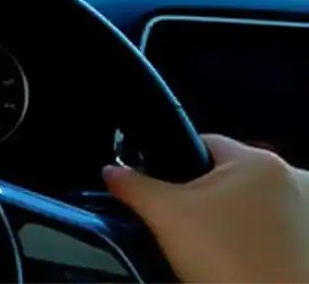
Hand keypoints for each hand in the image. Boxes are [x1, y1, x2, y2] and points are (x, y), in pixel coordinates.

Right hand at [105, 134, 308, 282]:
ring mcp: (306, 212)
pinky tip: (237, 258)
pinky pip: (270, 228)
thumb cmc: (225, 256)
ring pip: (250, 204)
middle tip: (184, 224)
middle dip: (203, 196)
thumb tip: (111, 171)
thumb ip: (134, 186)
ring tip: (212, 246)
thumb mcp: (166, 216)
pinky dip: (253, 238)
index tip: (161, 191)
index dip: (173, 162)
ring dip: (231, 218)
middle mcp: (292, 178)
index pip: (203, 143)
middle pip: (228, 176)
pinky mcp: (308, 243)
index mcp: (258, 161)